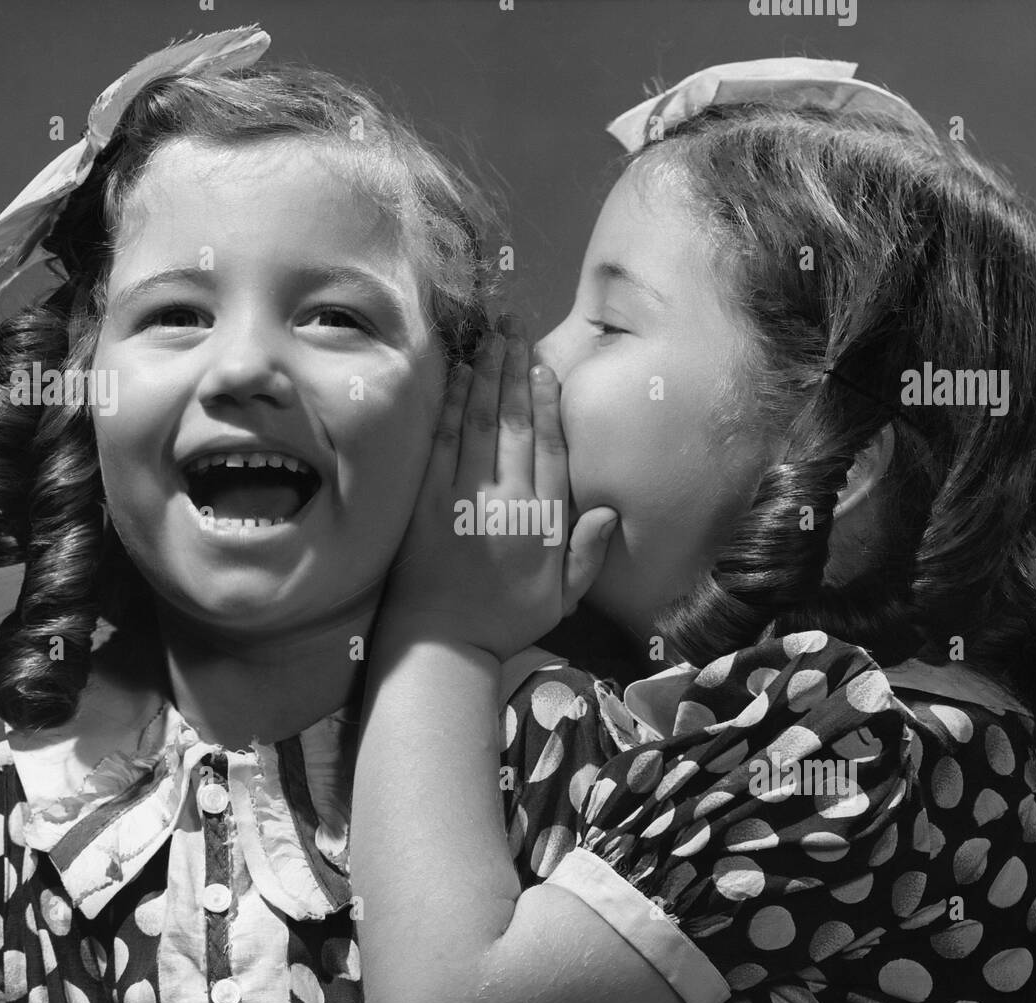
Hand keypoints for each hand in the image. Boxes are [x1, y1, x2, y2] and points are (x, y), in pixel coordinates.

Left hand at [380, 316, 618, 660]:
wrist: (441, 642)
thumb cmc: (505, 621)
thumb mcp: (561, 598)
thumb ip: (584, 554)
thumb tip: (608, 510)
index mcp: (540, 520)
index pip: (548, 448)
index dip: (546, 403)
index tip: (544, 368)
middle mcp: (504, 498)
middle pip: (512, 421)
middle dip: (514, 370)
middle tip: (515, 327)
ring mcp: (462, 495)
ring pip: (477, 421)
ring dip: (485, 374)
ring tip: (490, 337)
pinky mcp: (427, 499)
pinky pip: (442, 441)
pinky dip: (450, 405)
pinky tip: (457, 377)